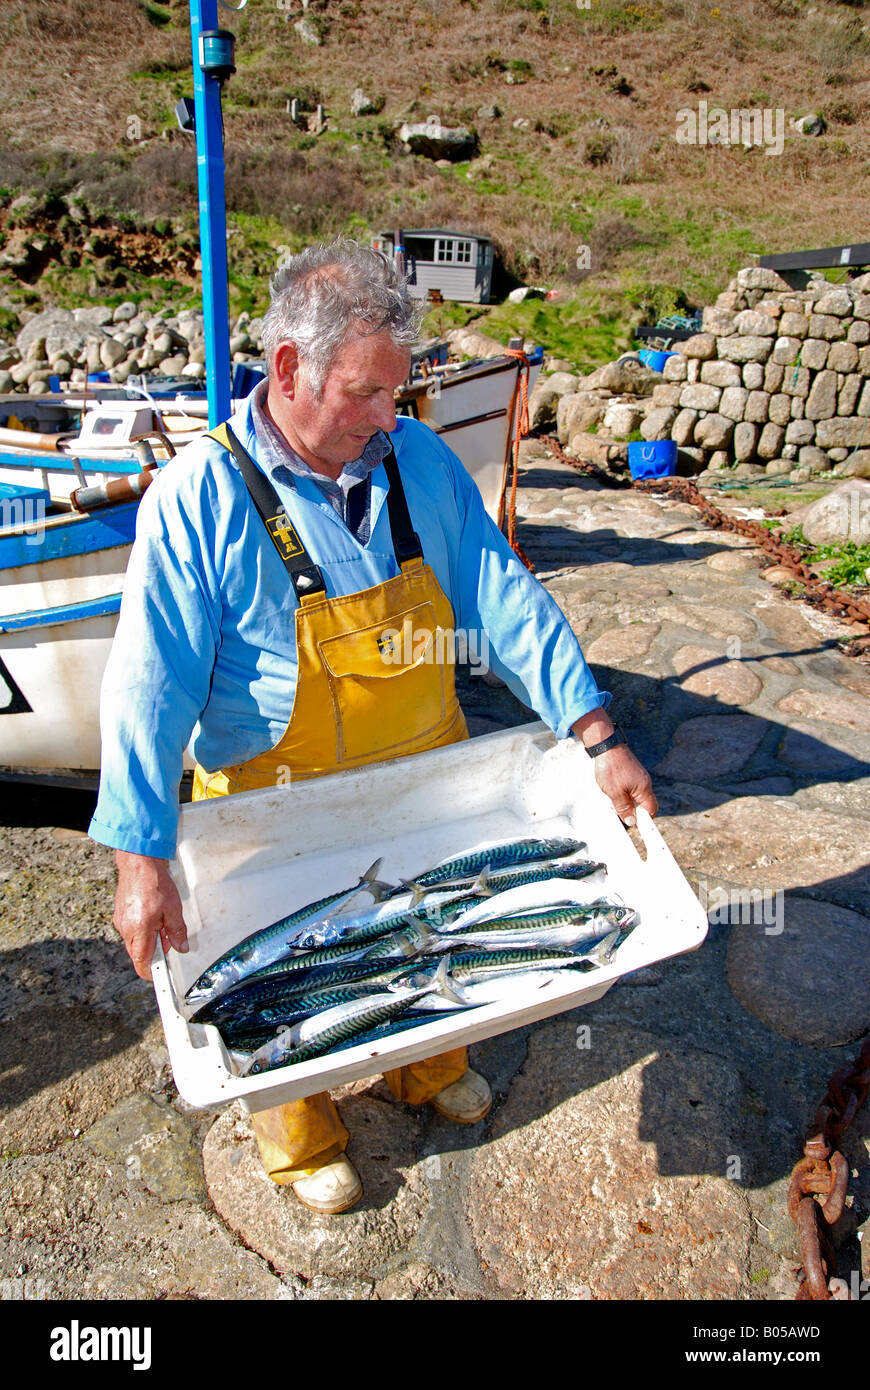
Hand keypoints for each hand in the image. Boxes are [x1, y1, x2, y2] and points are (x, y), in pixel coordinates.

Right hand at [114, 851, 188, 980]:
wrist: (138, 862)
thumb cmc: (155, 882)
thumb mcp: (173, 909)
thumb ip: (177, 931)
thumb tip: (181, 947)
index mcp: (139, 929)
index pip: (142, 961)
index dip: (151, 973)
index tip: (160, 976)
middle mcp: (126, 928)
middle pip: (139, 953)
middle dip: (155, 950)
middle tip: (169, 937)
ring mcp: (120, 921)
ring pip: (136, 941)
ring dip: (149, 938)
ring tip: (162, 920)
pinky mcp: (120, 915)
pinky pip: (131, 930)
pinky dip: (143, 929)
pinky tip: (153, 915)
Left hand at [571, 709, 657, 827]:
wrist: (606, 745)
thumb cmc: (611, 767)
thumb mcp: (615, 793)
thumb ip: (624, 808)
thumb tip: (632, 821)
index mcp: (644, 788)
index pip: (651, 810)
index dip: (645, 820)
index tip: (637, 826)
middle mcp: (644, 782)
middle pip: (644, 803)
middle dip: (633, 810)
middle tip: (619, 812)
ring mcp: (638, 776)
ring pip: (635, 795)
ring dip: (626, 801)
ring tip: (613, 800)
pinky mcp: (631, 771)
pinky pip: (630, 787)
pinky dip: (623, 792)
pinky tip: (612, 790)